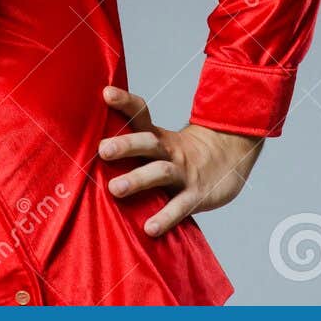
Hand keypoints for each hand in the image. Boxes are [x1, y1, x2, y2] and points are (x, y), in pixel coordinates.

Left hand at [97, 85, 264, 236]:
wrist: (231, 156)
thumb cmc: (181, 155)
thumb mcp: (161, 143)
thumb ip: (133, 145)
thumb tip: (90, 145)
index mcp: (158, 137)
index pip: (140, 114)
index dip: (125, 102)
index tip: (106, 92)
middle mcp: (169, 151)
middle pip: (148, 143)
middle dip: (126, 145)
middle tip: (103, 150)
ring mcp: (184, 172)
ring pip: (161, 172)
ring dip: (138, 179)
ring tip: (115, 188)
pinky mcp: (197, 195)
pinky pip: (180, 206)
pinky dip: (166, 217)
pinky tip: (150, 228)